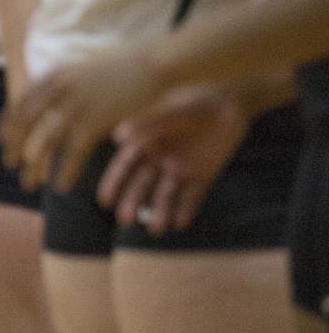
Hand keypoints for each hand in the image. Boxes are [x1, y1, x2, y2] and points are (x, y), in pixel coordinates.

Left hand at [0, 46, 167, 189]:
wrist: (155, 64)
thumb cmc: (126, 68)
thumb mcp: (85, 70)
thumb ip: (66, 84)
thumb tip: (54, 100)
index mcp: (56, 75)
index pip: (22, 102)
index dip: (9, 123)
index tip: (1, 139)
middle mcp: (60, 89)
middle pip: (26, 123)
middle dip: (14, 146)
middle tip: (9, 164)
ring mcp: (76, 106)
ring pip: (46, 142)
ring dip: (34, 165)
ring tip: (29, 183)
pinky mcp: (95, 121)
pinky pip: (73, 153)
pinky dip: (65, 171)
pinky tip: (61, 187)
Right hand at [96, 85, 251, 232]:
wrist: (228, 105)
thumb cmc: (194, 103)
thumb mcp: (171, 112)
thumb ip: (146, 124)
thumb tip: (117, 137)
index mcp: (145, 143)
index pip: (124, 167)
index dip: (113, 184)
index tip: (105, 201)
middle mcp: (158, 159)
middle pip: (141, 185)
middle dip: (133, 202)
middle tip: (126, 221)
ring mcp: (179, 169)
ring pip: (165, 195)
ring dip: (159, 212)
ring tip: (157, 229)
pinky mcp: (201, 177)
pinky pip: (191, 197)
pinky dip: (186, 210)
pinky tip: (180, 223)